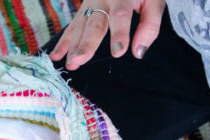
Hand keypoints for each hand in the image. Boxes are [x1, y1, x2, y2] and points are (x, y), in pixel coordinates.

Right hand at [48, 0, 166, 70]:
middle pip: (95, 23)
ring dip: (73, 46)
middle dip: (87, 43)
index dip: (119, 34)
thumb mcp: (153, 3)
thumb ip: (149, 26)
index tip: (118, 52)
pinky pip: (72, 26)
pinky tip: (56, 56)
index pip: (120, 16)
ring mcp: (90, 5)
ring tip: (71, 63)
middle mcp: (103, 0)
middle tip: (80, 59)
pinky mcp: (83, 10)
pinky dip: (63, 42)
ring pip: (81, 26)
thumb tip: (138, 52)